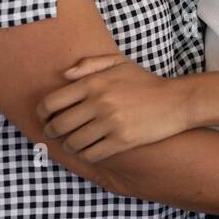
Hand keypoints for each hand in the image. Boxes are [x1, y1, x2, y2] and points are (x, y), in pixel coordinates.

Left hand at [37, 53, 192, 160]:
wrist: (177, 101)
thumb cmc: (145, 82)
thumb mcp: (119, 63)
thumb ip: (90, 65)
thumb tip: (64, 76)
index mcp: (94, 82)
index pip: (52, 102)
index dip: (42, 114)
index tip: (45, 118)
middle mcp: (99, 102)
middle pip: (59, 125)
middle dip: (52, 132)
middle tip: (56, 134)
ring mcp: (111, 122)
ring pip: (73, 142)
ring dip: (69, 146)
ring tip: (73, 143)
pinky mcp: (122, 140)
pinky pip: (91, 154)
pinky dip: (86, 155)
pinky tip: (89, 150)